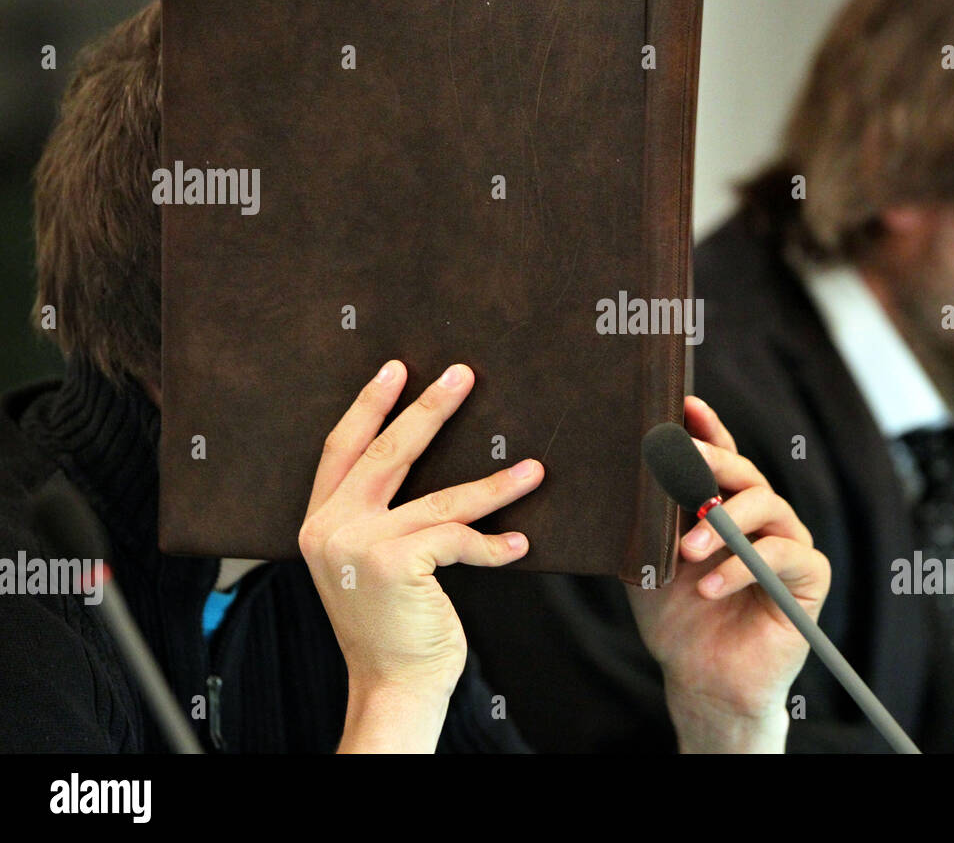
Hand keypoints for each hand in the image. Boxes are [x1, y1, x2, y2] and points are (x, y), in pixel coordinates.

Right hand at [298, 360, 543, 751]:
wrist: (391, 686)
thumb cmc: (392, 625)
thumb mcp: (371, 564)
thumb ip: (379, 519)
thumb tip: (432, 470)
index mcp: (320, 522)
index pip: (342, 448)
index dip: (369, 405)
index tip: (396, 368)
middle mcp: (330, 529)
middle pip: (388, 453)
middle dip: (430, 409)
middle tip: (463, 376)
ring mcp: (360, 546)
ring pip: (440, 498)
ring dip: (494, 484)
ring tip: (532, 469)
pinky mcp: (395, 565)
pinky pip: (459, 538)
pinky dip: (494, 544)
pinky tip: (518, 546)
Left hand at [626, 396, 830, 751]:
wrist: (701, 679)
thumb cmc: (675, 617)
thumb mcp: (650, 559)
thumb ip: (647, 518)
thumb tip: (626, 474)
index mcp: (724, 504)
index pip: (719, 456)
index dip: (707, 428)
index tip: (683, 406)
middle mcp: (761, 516)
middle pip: (744, 472)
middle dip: (710, 463)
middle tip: (679, 465)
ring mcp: (788, 542)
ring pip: (766, 506)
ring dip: (722, 524)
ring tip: (687, 551)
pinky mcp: (809, 576)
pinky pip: (782, 555)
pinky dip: (743, 566)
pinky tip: (709, 587)